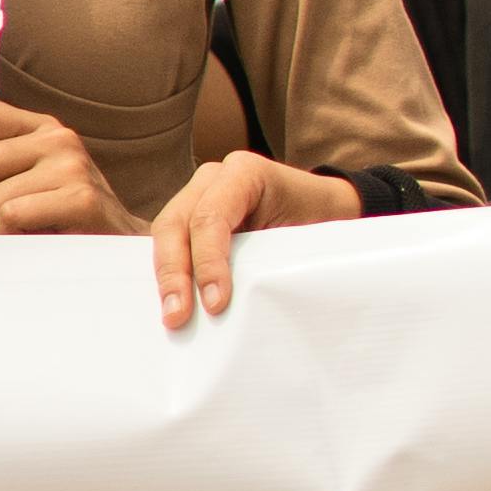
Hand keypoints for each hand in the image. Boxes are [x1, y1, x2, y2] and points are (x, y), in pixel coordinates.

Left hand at [0, 98, 144, 241]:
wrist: (123, 250)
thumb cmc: (66, 221)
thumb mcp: (34, 178)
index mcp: (43, 127)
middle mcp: (57, 138)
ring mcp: (71, 166)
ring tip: (15, 238)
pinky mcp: (80, 198)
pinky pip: (11, 218)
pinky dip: (8, 242)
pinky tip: (30, 245)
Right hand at [150, 151, 361, 328]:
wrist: (325, 212)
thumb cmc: (319, 221)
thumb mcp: (306, 232)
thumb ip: (275, 257)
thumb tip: (242, 304)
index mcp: (244, 172)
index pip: (210, 216)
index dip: (208, 260)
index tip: (216, 303)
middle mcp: (213, 180)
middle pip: (175, 224)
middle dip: (174, 273)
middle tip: (178, 316)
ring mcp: (197, 198)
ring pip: (165, 236)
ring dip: (166, 278)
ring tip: (173, 318)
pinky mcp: (192, 223)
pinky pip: (171, 247)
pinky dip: (169, 277)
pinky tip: (172, 305)